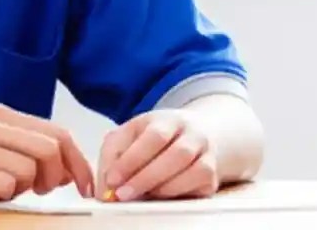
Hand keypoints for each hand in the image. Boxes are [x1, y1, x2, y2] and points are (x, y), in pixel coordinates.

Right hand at [0, 103, 93, 208]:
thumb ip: (23, 150)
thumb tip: (67, 170)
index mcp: (2, 116)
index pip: (59, 133)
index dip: (79, 162)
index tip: (86, 186)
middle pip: (52, 148)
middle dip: (57, 176)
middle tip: (42, 192)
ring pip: (30, 169)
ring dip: (25, 188)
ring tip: (3, 190)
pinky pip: (4, 186)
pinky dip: (4, 196)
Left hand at [96, 109, 217, 201]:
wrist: (193, 135)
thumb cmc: (155, 139)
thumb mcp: (129, 136)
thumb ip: (113, 156)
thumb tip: (105, 188)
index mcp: (169, 119)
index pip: (154, 136)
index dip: (133, 159)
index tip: (113, 179)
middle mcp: (193, 134)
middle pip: (177, 155)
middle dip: (146, 178)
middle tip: (122, 195)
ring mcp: (207, 154)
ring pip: (193, 171)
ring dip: (162, 188)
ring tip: (139, 196)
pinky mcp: (212, 176)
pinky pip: (200, 186)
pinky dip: (177, 193)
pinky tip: (159, 195)